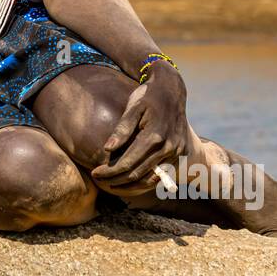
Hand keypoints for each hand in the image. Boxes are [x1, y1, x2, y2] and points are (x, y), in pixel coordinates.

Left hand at [89, 63, 188, 193]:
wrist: (172, 89)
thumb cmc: (147, 96)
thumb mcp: (133, 107)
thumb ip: (122, 129)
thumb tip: (107, 150)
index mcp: (155, 136)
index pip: (128, 162)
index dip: (110, 171)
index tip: (95, 173)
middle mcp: (168, 147)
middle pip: (138, 173)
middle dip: (116, 179)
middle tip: (99, 179)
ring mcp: (177, 152)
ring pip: (151, 179)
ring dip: (131, 186)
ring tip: (112, 185)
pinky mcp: (180, 154)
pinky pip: (162, 174)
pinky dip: (146, 181)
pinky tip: (131, 182)